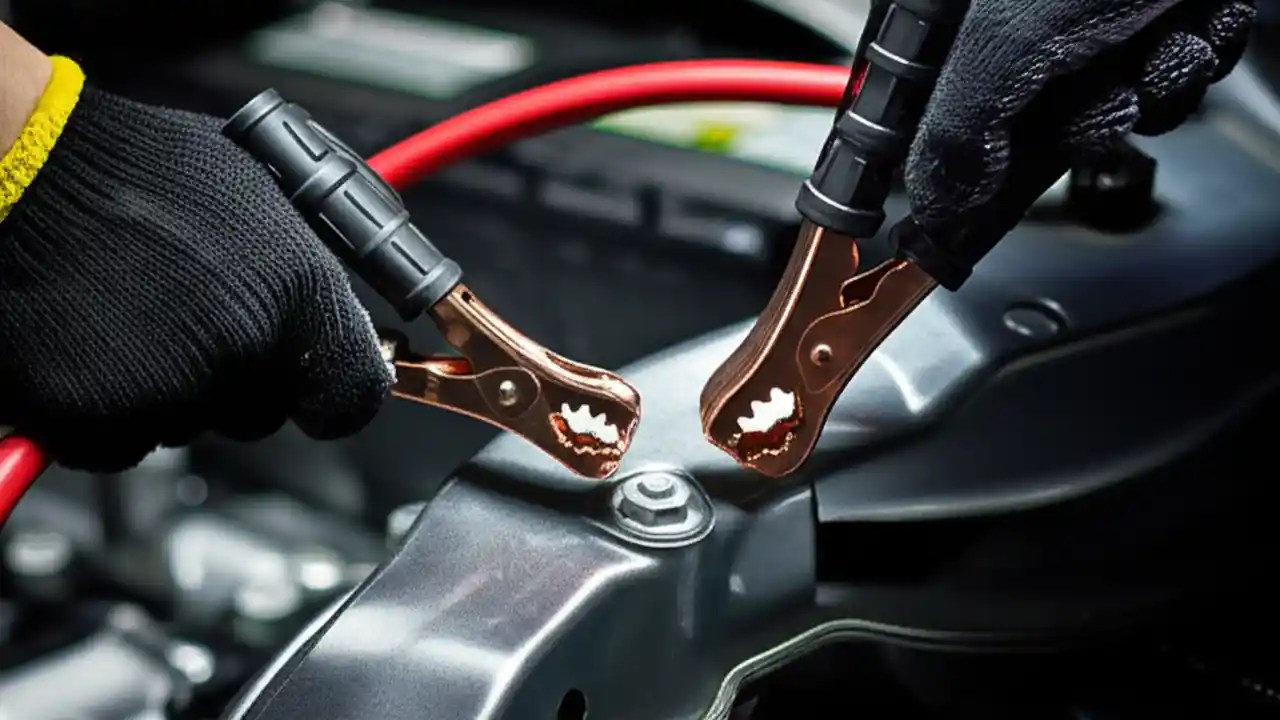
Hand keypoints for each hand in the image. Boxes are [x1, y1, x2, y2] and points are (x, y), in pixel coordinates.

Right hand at [0, 85, 392, 471]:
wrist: (19, 164)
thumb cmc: (134, 164)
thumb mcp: (261, 192)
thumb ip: (311, 269)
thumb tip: (350, 316)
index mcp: (299, 292)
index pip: (354, 396)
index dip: (332, 392)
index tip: (316, 385)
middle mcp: (245, 348)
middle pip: (261, 412)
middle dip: (233, 379)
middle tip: (187, 318)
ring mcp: (169, 390)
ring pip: (186, 427)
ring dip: (164, 391)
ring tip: (124, 313)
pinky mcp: (93, 418)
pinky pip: (115, 445)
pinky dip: (99, 413)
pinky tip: (86, 347)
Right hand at [903, 0, 1255, 260]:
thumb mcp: (1012, 41)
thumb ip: (959, 129)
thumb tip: (936, 201)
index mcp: (965, 14)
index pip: (937, 110)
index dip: (957, 163)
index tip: (962, 210)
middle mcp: (1026, 17)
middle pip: (1037, 120)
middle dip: (1085, 117)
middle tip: (1101, 91)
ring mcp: (1100, 15)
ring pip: (1116, 104)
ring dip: (1150, 89)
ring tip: (1158, 40)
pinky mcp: (1164, 12)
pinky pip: (1173, 77)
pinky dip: (1191, 60)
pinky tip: (1190, 20)